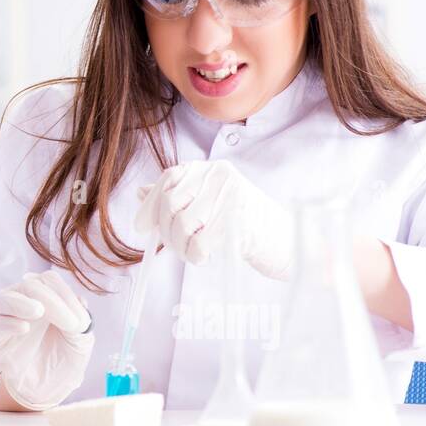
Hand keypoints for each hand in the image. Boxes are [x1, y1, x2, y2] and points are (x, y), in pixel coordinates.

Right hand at [0, 270, 93, 410]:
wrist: (49, 388)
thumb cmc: (64, 358)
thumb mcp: (81, 341)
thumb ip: (81, 320)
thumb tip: (80, 299)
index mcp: (45, 296)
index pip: (50, 281)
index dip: (65, 294)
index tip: (79, 321)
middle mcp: (24, 301)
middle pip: (29, 285)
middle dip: (51, 300)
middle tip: (69, 323)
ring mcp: (7, 318)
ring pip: (5, 298)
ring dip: (22, 303)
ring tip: (38, 311)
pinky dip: (9, 323)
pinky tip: (24, 328)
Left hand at [134, 159, 293, 278]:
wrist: (285, 238)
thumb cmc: (242, 221)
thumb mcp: (207, 201)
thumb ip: (176, 195)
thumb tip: (140, 193)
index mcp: (209, 168)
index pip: (168, 179)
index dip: (150, 204)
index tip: (140, 227)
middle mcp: (219, 176)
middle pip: (172, 202)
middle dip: (165, 230)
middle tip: (173, 246)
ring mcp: (231, 196)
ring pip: (183, 224)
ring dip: (179, 246)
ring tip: (190, 253)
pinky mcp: (240, 222)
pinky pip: (200, 243)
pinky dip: (194, 255)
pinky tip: (202, 257)